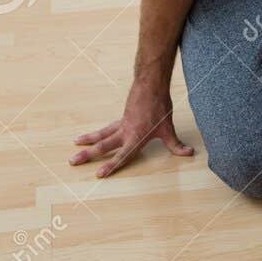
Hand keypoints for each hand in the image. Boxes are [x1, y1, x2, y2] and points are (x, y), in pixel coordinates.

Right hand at [71, 80, 193, 177]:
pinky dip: (95, 134)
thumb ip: (176, 144)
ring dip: (86, 142)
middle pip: (104, 145)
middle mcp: (125, 132)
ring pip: (101, 136)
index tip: (99, 174)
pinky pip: (105, 129)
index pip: (122, 155)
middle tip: (72, 161)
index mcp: (136, 137)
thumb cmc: (160, 107)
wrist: (151, 86)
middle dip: (88, 155)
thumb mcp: (169, 129)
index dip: (111, 165)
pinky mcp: (120, 119)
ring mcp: (121, 125)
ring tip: (74, 147)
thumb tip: (189, 153)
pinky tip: (85, 137)